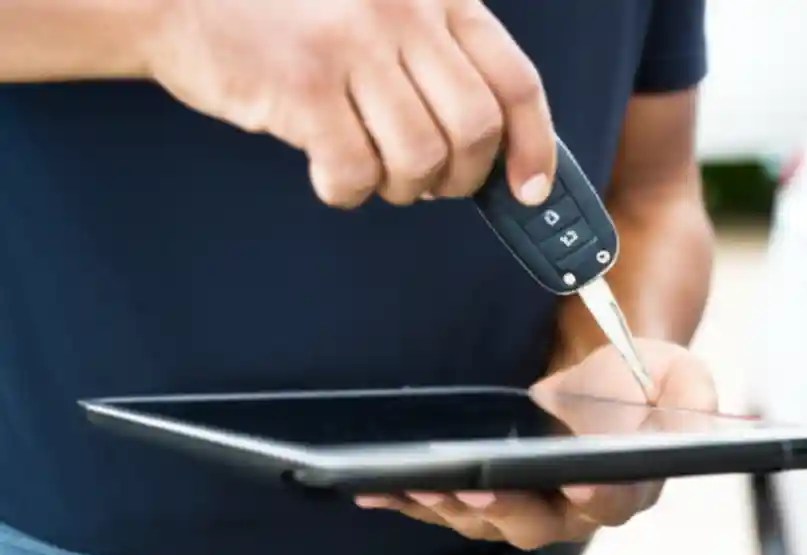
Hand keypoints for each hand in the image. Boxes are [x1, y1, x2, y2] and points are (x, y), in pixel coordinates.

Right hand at [142, 0, 555, 207]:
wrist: (181, 0)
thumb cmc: (292, 21)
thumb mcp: (382, 15)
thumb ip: (438, 64)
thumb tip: (497, 156)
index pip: (514, 81)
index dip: (534, 146)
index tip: (530, 191)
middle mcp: (402, 13)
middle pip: (475, 129)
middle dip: (463, 177)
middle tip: (433, 184)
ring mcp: (352, 47)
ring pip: (422, 158)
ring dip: (405, 187)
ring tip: (377, 172)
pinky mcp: (303, 86)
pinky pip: (357, 173)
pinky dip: (349, 192)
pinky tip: (329, 174)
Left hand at [354, 339, 717, 548]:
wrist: (603, 378)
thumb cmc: (639, 375)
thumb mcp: (679, 373)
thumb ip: (693, 395)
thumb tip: (685, 419)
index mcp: (628, 485)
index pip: (615, 500)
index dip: (598, 495)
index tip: (577, 482)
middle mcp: (576, 509)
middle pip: (537, 521)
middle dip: (500, 505)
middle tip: (469, 484)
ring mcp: (529, 506)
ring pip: (484, 519)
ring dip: (447, 506)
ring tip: (413, 481)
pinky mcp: (489, 495)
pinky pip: (449, 507)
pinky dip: (412, 499)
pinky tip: (375, 486)